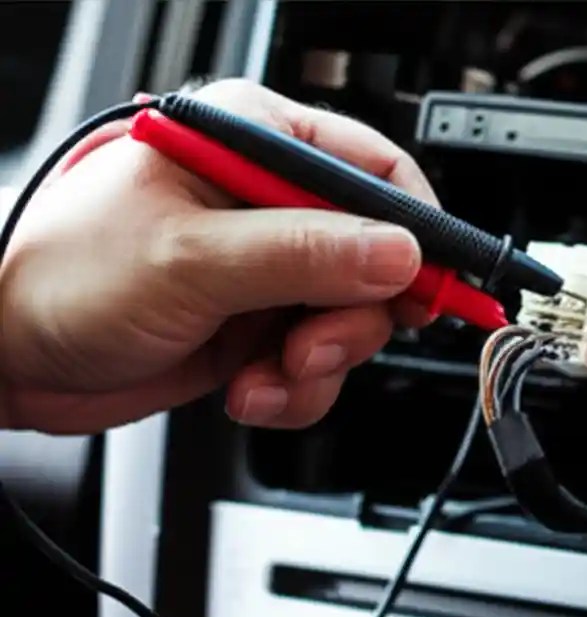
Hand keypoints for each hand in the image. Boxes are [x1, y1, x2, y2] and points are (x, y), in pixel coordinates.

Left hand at [0, 80, 438, 433]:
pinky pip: (317, 365)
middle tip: (312, 346)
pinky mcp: (258, 326)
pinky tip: (247, 390)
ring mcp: (268, 271)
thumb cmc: (63, 275)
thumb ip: (304, 255)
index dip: (419, 232)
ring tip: (263, 376)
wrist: (5, 356)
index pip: (377, 173)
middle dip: (352, 319)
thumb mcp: (193, 260)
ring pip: (351, 323)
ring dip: (318, 365)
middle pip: (378, 260)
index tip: (431, 288)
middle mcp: (270, 205)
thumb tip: (400, 255)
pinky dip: (292, 391)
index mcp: (257, 143)